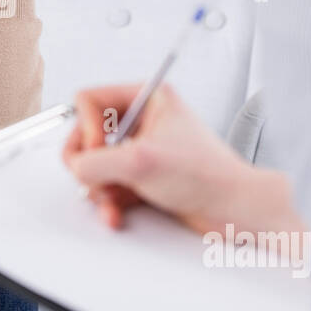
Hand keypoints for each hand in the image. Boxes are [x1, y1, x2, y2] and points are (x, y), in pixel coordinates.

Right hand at [62, 81, 298, 236]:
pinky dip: (109, 202)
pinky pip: (110, 185)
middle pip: (88, 135)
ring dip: (99, 187)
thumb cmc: (209, 176)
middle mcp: (143, 121)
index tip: (98, 150)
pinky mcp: (144, 177)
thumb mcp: (141, 162)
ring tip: (111, 200)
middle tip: (97, 177)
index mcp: (147, 98)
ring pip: (97, 165)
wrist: (235, 210)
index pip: (90, 100)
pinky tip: (116, 213)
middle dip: (90, 163)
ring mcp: (143, 150)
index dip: (87, 128)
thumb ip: (96, 162)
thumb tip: (75, 167)